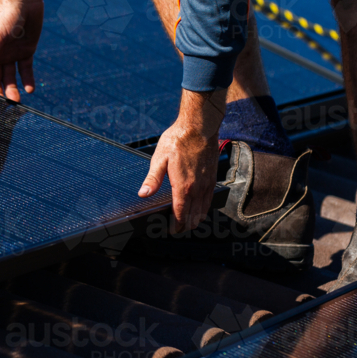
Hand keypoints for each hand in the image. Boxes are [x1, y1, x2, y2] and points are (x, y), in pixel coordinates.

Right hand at [0, 0, 54, 101]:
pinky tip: (30, 89)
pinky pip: (26, 69)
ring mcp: (11, 54)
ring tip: (18, 102)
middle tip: (4, 107)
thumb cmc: (5, 14)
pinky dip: (27, 79)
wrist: (25, 0)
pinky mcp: (26, 51)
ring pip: (11, 77)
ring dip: (13, 89)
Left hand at [139, 88, 226, 232]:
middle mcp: (198, 188)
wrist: (200, 127)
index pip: (181, 215)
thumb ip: (152, 179)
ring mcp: (207, 184)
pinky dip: (203, 209)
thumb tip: (143, 194)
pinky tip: (197, 208)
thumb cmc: (178, 140)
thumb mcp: (160, 158)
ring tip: (185, 222)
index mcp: (183, 186)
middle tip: (175, 228)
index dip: (176, 226)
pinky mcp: (212, 179)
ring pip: (203, 211)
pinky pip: (209, 200)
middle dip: (185, 226)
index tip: (170, 231)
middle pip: (193, 217)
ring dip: (195, 220)